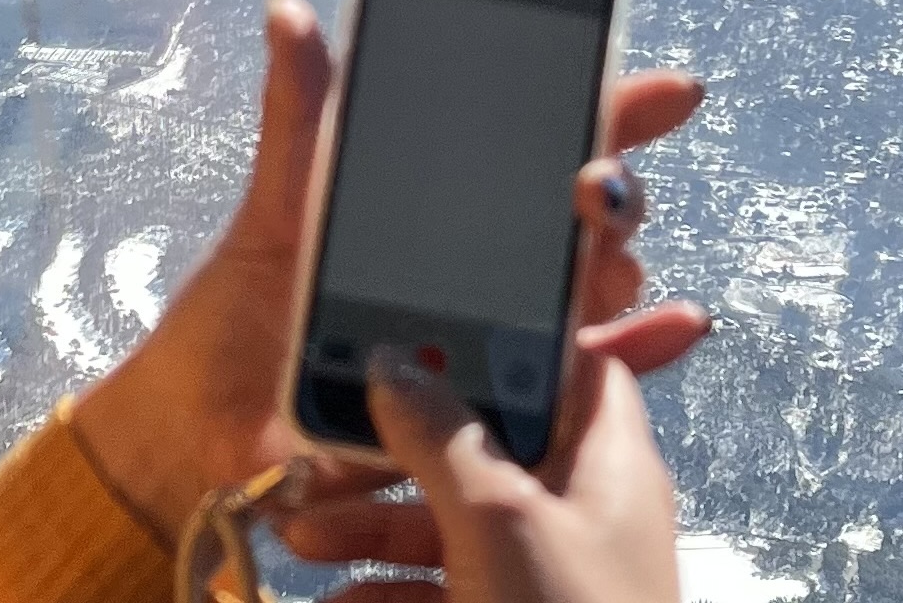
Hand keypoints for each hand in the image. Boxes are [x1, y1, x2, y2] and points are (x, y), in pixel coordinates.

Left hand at [70, 0, 708, 542]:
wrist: (198, 427)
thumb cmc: (236, 314)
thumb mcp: (276, 204)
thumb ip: (297, 111)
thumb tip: (289, 5)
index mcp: (440, 202)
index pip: (541, 139)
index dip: (610, 105)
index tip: (663, 87)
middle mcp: (481, 261)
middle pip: (579, 211)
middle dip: (611, 184)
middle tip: (597, 176)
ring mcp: (491, 331)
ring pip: (587, 284)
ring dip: (615, 259)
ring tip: (605, 246)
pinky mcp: (488, 407)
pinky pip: (582, 380)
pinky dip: (641, 349)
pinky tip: (681, 322)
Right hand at [315, 350, 680, 602]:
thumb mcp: (497, 518)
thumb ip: (439, 432)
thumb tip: (390, 360)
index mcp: (605, 462)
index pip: (569, 365)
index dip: (503, 339)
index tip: (419, 328)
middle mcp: (578, 513)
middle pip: (480, 447)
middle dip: (393, 449)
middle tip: (319, 450)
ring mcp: (540, 580)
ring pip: (446, 528)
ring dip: (368, 529)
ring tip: (297, 536)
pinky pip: (437, 595)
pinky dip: (382, 596)